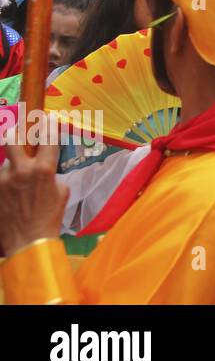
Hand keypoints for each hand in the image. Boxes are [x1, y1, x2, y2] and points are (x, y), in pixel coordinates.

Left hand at [0, 113, 68, 250]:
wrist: (28, 243)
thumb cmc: (50, 218)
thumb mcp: (62, 192)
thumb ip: (52, 175)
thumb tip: (45, 169)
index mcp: (44, 170)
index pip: (48, 138)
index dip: (48, 125)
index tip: (47, 118)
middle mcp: (21, 170)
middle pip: (13, 139)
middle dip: (16, 132)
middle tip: (19, 132)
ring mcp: (3, 180)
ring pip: (6, 164)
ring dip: (12, 170)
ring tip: (19, 187)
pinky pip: (1, 180)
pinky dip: (7, 184)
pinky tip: (12, 197)